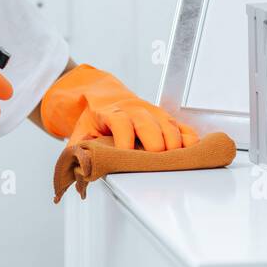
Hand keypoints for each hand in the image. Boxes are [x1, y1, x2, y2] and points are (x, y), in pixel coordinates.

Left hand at [40, 64, 199, 150]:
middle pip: (148, 125)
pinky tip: (188, 153)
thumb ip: (78, 150)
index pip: (120, 123)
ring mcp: (154, 113)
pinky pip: (183, 127)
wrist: (106, 97)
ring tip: (171, 163)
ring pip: (168, 125)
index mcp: (112, 112)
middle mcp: (135, 110)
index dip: (124, 141)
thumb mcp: (81, 132)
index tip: (126, 157)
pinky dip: (189, 140)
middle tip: (152, 165)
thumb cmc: (95, 120)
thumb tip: (79, 169)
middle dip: (153, 147)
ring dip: (172, 145)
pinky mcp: (167, 118)